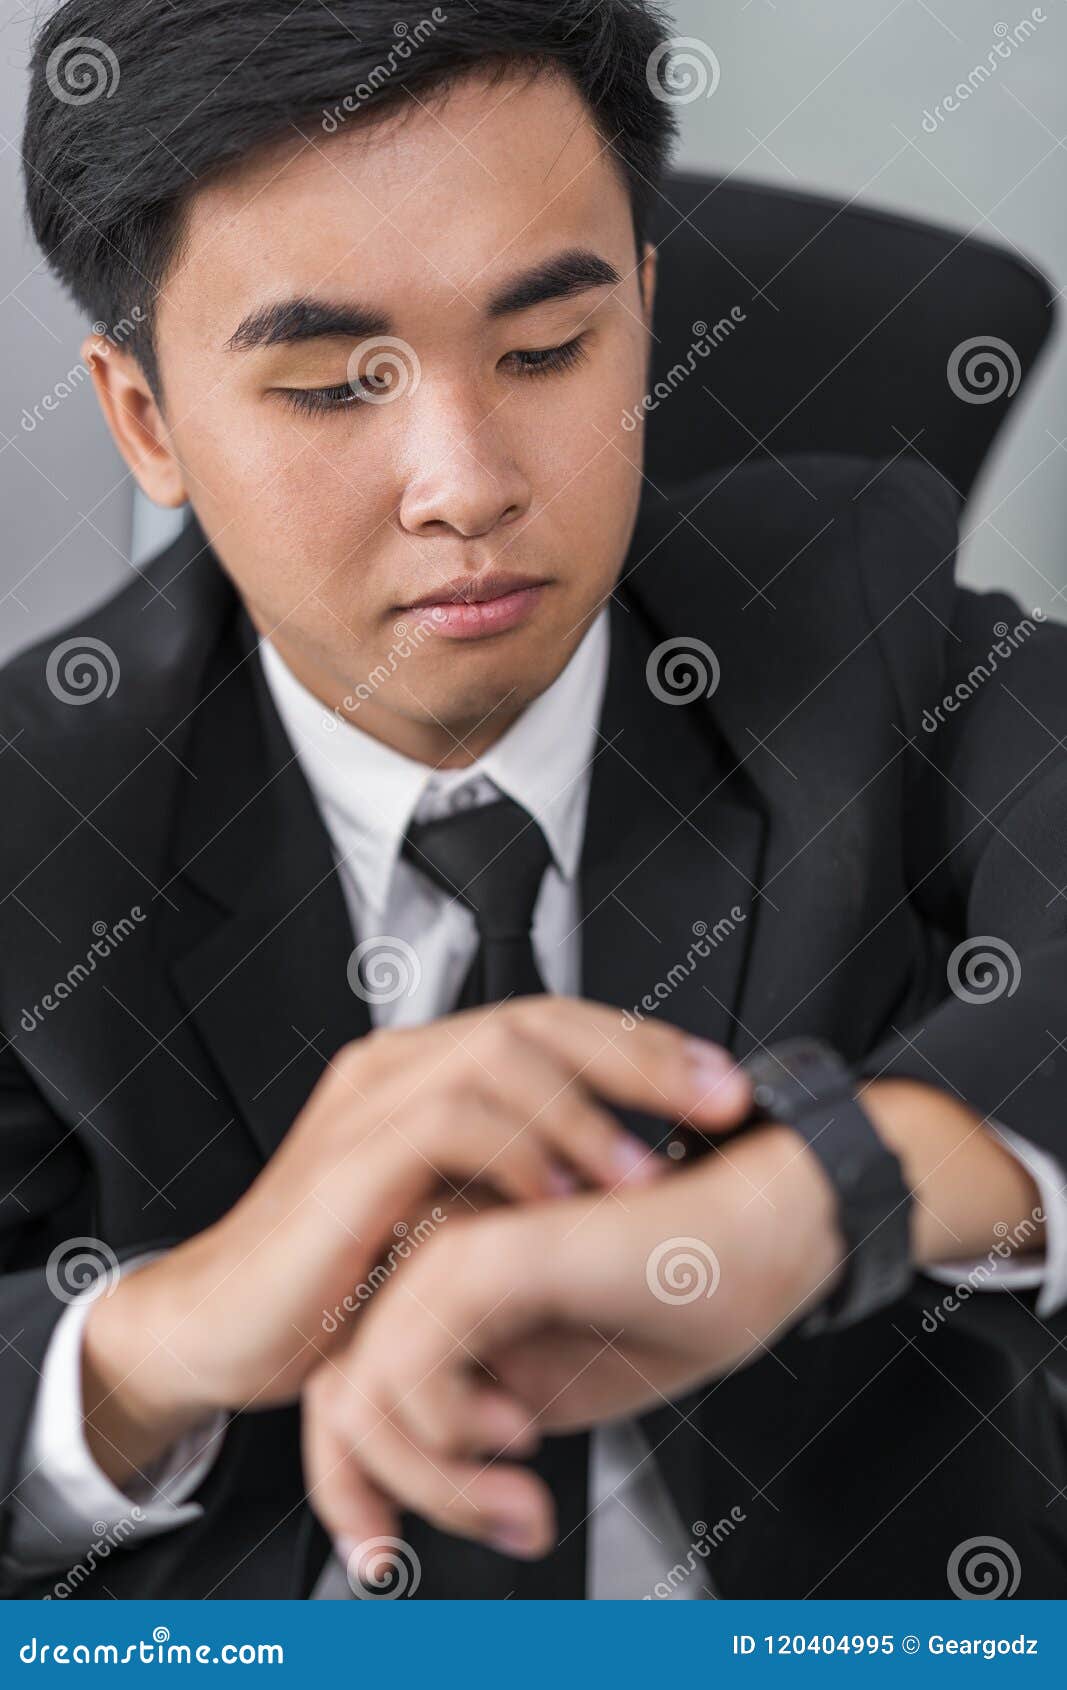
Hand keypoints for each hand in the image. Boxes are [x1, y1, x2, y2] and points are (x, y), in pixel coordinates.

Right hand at [81, 996, 749, 1484]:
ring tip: (647, 1172)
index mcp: (423, 1071)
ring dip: (587, 1113)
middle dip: (641, 1059)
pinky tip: (561, 1199)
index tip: (724, 1084)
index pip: (549, 1023)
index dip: (644, 1047)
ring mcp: (364, 1109)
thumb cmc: (339, 1277)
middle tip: (719, 1102)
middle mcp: (395, 1070)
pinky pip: (442, 1128)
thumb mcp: (449, 1213)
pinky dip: (513, 1155)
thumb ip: (514, 1178)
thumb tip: (632, 1169)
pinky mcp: (342, 1167)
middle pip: (535, 1021)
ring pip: (495, 1058)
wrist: (223, 1327)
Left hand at [303, 1120, 843, 1557]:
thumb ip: (462, 1427)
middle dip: (384, 1494)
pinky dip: (451, 1433)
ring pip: (366, 1386)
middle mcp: (433, 1252)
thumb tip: (395, 1489)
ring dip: (435, 1480)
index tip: (381, 1556)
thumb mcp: (548, 1395)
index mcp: (440, 1281)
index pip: (346, 1387)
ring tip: (519, 1504)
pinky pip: (411, 1362)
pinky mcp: (494, 1247)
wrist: (768, 1233)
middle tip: (458, 1539)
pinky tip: (524, 1435)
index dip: (350, 1483)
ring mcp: (458, 1240)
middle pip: (339, 1391)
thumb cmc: (679, 1299)